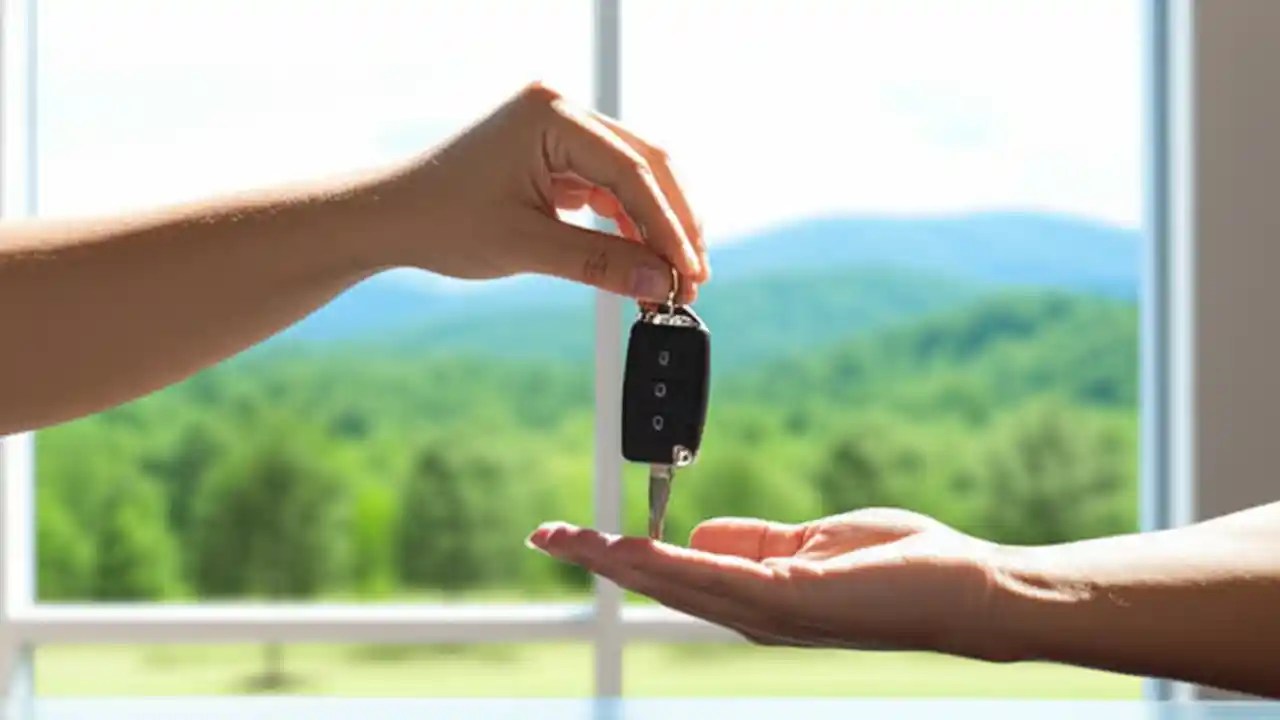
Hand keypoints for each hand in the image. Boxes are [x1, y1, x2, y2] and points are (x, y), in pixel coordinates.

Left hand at [374, 82, 707, 302]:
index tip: (688, 272)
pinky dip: (630, 222)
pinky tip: (644, 258)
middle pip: (646, 164)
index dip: (668, 225)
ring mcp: (560, 129)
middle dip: (673, 223)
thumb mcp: (526, 246)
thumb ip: (600, 263)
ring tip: (672, 276)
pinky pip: (610, 185)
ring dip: (656, 225)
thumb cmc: (442, 221)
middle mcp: (560, 110)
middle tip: (693, 278)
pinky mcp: (556, 153)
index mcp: (550, 114)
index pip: (632, 170)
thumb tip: (659, 283)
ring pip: (634, 176)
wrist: (391, 217)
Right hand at [528, 508, 1007, 659]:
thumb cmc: (898, 565)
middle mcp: (750, 613)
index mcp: (755, 595)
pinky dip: (664, 562)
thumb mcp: (807, 542)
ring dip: (615, 561)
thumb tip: (699, 532)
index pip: (674, 573)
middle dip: (598, 560)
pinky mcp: (788, 599)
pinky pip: (712, 576)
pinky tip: (630, 549)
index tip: (578, 535)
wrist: (962, 588)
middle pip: (658, 583)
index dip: (622, 555)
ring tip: (566, 540)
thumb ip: (752, 541)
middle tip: (544, 536)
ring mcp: (766, 611)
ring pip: (672, 583)